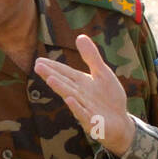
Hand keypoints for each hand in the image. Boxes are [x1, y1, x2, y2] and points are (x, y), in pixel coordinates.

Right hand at [33, 34, 136, 155]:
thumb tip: (80, 36)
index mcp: (81, 83)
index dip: (53, 66)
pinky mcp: (93, 121)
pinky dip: (78, 108)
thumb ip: (91, 56)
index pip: (65, 73)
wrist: (120, 122)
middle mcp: (80, 95)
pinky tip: (70, 100)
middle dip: (52, 75)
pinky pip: (85, 114)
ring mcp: (85, 108)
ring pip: (71, 96)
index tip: (38, 60)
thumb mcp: (102, 73)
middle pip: (64, 83)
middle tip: (37, 66)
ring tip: (50, 79)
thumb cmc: (108, 98)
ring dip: (61, 89)